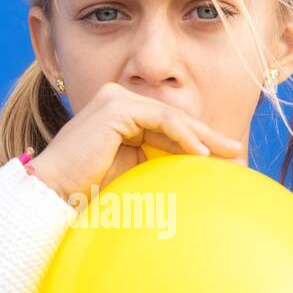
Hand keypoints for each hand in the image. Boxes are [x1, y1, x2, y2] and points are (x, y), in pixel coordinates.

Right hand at [27, 83, 243, 202]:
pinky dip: (184, 136)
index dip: (198, 141)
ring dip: (202, 137)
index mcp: (120, 113)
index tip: (226, 159)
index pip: (167, 124)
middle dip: (208, 136)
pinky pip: (161, 119)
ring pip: (171, 116)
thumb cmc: (88, 190)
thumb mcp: (132, 172)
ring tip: (227, 154)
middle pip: (172, 117)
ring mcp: (116, 99)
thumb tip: (194, 169)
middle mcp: (117, 99)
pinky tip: (203, 154)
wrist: (54, 193)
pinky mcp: (115, 108)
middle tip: (237, 153)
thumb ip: (157, 161)